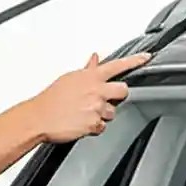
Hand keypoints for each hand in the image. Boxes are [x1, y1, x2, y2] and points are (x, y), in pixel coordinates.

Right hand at [30, 52, 151, 142]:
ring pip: (112, 112)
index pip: (118, 65)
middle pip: (123, 91)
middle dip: (117, 96)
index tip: (146, 58)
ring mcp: (96, 107)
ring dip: (101, 114)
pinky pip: (102, 127)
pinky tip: (81, 123)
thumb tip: (95, 60)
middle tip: (104, 99)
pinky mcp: (94, 124)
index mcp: (90, 77)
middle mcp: (96, 90)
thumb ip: (87, 70)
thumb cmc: (50, 99)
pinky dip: (93, 127)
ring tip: (83, 114)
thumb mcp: (69, 79)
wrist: (39, 118)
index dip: (135, 61)